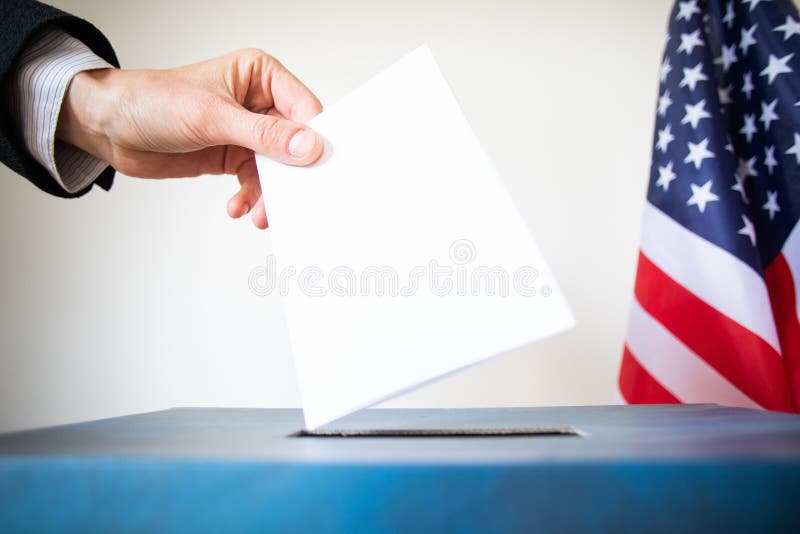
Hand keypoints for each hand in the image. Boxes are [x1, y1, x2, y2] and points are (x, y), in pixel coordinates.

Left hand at [55, 49, 323, 228]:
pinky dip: (251, 198)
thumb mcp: (213, 117)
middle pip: (295, 144)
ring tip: (259, 212)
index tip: (317, 171)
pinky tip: (237, 207)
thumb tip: (309, 146)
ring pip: (276, 169)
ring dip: (269, 194)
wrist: (110, 127)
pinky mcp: (234, 156)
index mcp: (260, 76)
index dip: (314, 141)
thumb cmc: (152, 101)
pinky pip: (256, 182)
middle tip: (290, 201)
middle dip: (290, 176)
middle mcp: (258, 103)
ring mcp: (247, 131)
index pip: (304, 109)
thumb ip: (265, 135)